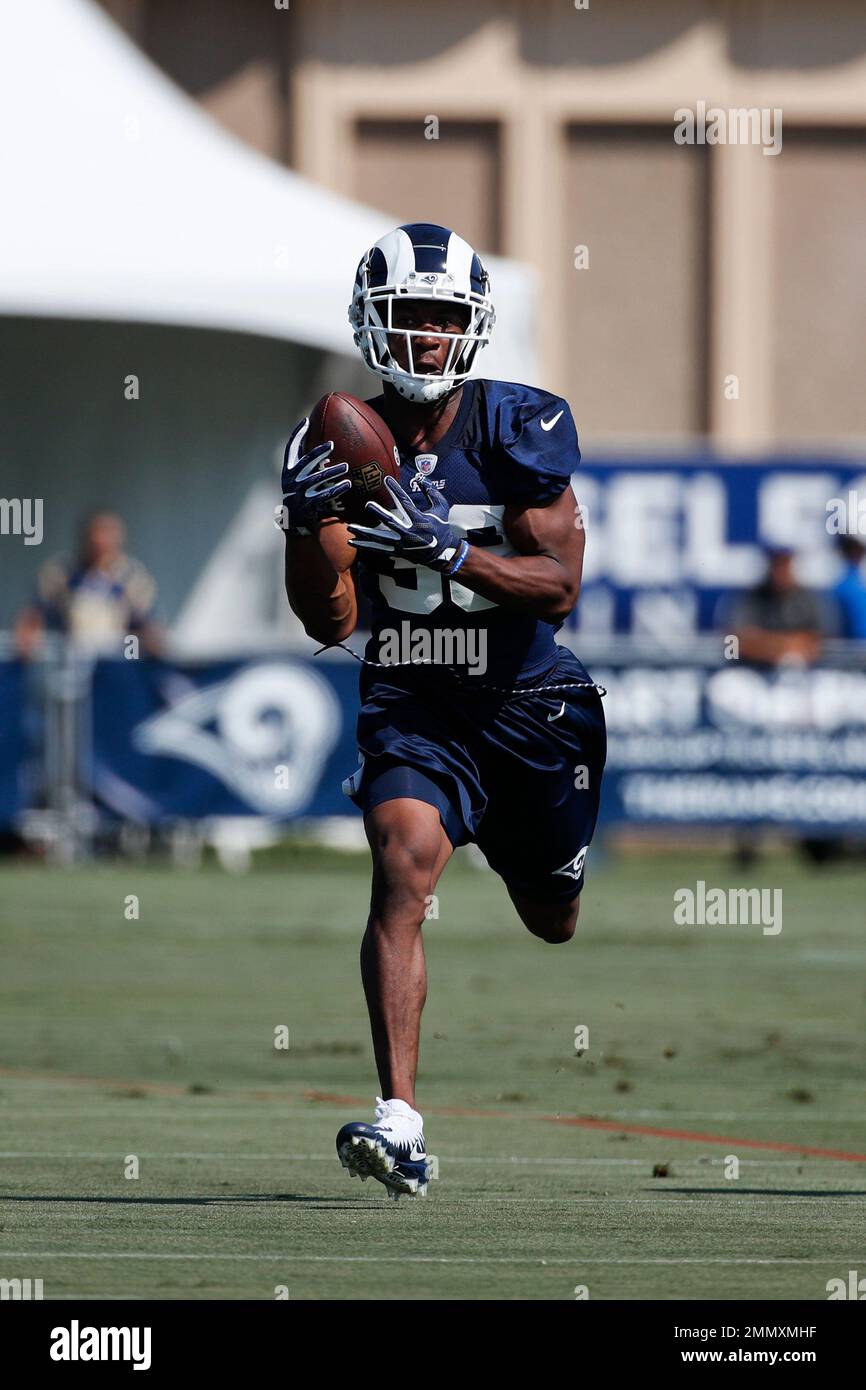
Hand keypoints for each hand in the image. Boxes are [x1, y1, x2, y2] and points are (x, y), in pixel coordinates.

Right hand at [275, 417, 350, 536]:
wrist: (293, 521)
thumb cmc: (299, 495)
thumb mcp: (297, 478)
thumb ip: (306, 464)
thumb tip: (326, 449)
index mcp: (288, 470)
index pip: (291, 448)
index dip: (297, 434)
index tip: (306, 421)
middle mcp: (291, 479)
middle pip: (305, 462)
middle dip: (318, 452)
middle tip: (332, 445)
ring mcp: (299, 492)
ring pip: (317, 478)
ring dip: (332, 472)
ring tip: (346, 467)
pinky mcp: (308, 503)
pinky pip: (325, 495)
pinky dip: (337, 489)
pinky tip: (347, 484)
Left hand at [348, 476, 468, 573]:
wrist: (443, 553)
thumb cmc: (442, 527)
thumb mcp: (441, 508)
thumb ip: (431, 492)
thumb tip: (420, 478)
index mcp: (420, 520)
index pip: (405, 502)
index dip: (396, 490)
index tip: (387, 479)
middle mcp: (410, 533)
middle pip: (391, 522)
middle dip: (379, 514)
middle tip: (367, 505)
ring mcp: (402, 544)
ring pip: (380, 538)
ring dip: (364, 533)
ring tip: (350, 527)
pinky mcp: (398, 552)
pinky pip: (378, 549)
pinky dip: (365, 546)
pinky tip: (352, 542)